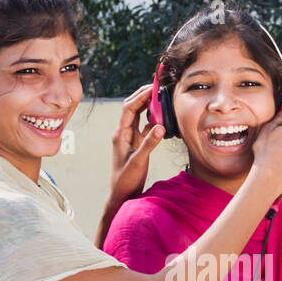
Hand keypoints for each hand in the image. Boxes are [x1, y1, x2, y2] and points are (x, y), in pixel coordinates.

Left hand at [109, 83, 163, 206]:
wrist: (122, 194)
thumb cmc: (125, 180)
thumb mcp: (138, 162)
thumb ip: (149, 144)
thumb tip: (160, 126)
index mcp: (120, 134)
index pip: (129, 108)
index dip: (140, 96)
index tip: (153, 87)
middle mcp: (123, 133)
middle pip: (132, 107)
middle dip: (143, 95)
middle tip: (157, 87)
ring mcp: (129, 138)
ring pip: (138, 115)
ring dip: (148, 105)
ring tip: (160, 97)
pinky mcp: (136, 144)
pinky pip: (144, 127)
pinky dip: (152, 119)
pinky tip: (161, 117)